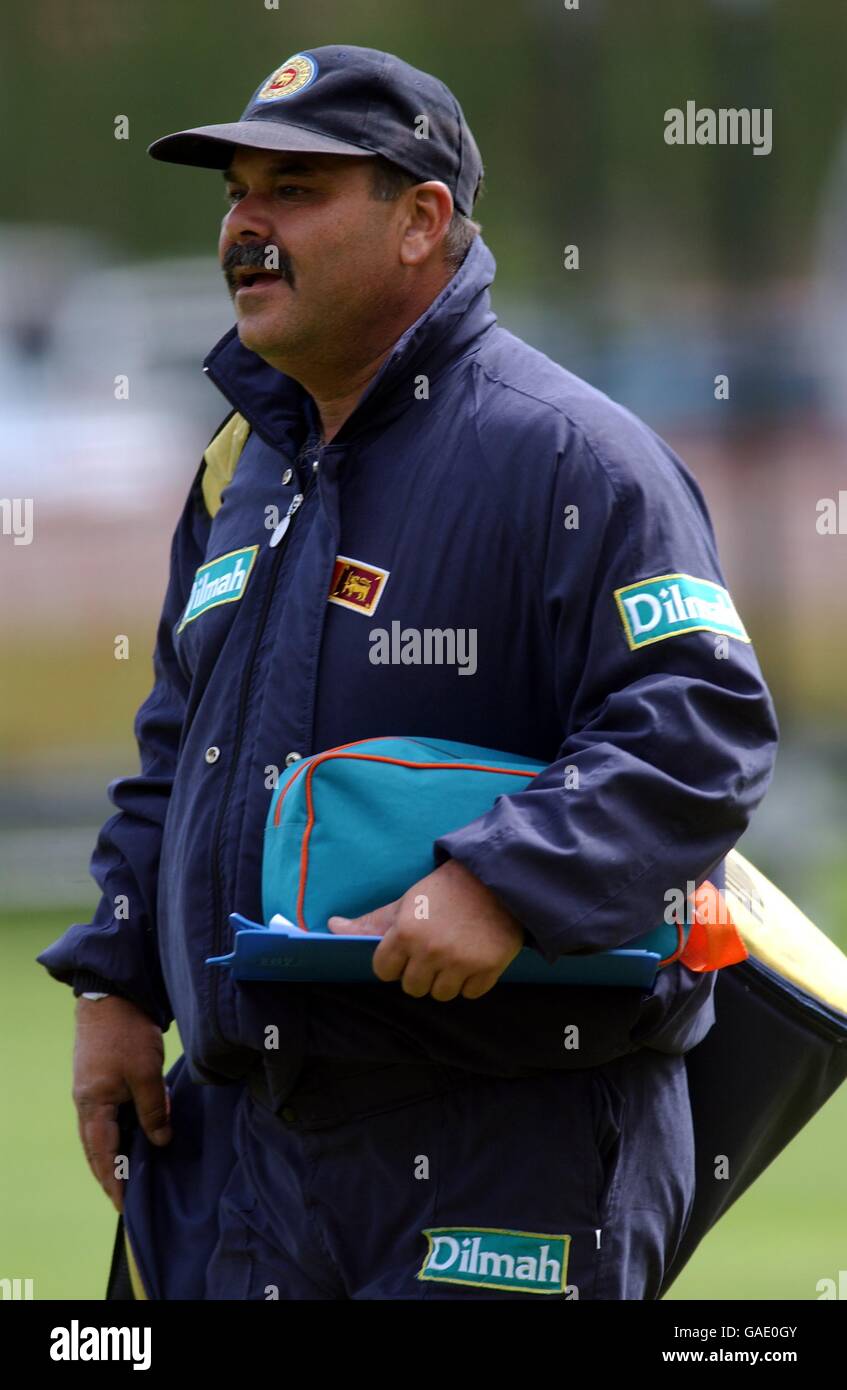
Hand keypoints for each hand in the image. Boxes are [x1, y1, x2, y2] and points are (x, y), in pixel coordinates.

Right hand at [73, 995, 171, 1212]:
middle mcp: (87, 1102)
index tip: (123, 1206)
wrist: (112, 996)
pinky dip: (118, 1132)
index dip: (113, 1180)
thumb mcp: (146, 1074)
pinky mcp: (99, 1080)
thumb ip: (153, 1110)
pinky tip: (135, 1137)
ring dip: (113, 1154)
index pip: (102, 1154)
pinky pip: (108, 1116)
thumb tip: (159, 1141)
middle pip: (95, 1148)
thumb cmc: (127, 1033)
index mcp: (93, 1105)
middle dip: (109, 1174)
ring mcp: (91, 1090)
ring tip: (130, 1175)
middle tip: (124, 1198)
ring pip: (101, 1133)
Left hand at [327, 858, 524, 1001]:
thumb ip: (372, 922)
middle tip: (433, 951)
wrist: (496, 877)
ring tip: (453, 955)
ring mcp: (460, 962)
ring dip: (445, 980)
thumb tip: (333, 927)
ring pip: (440, 994)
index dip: (392, 962)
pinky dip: (471, 981)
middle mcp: (431, 951)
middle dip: (419, 973)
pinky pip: (470, 993)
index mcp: (406, 932)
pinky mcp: (488, 969)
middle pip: (412, 987)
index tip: (405, 951)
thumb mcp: (406, 901)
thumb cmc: (445, 890)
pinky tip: (473, 958)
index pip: (384, 971)